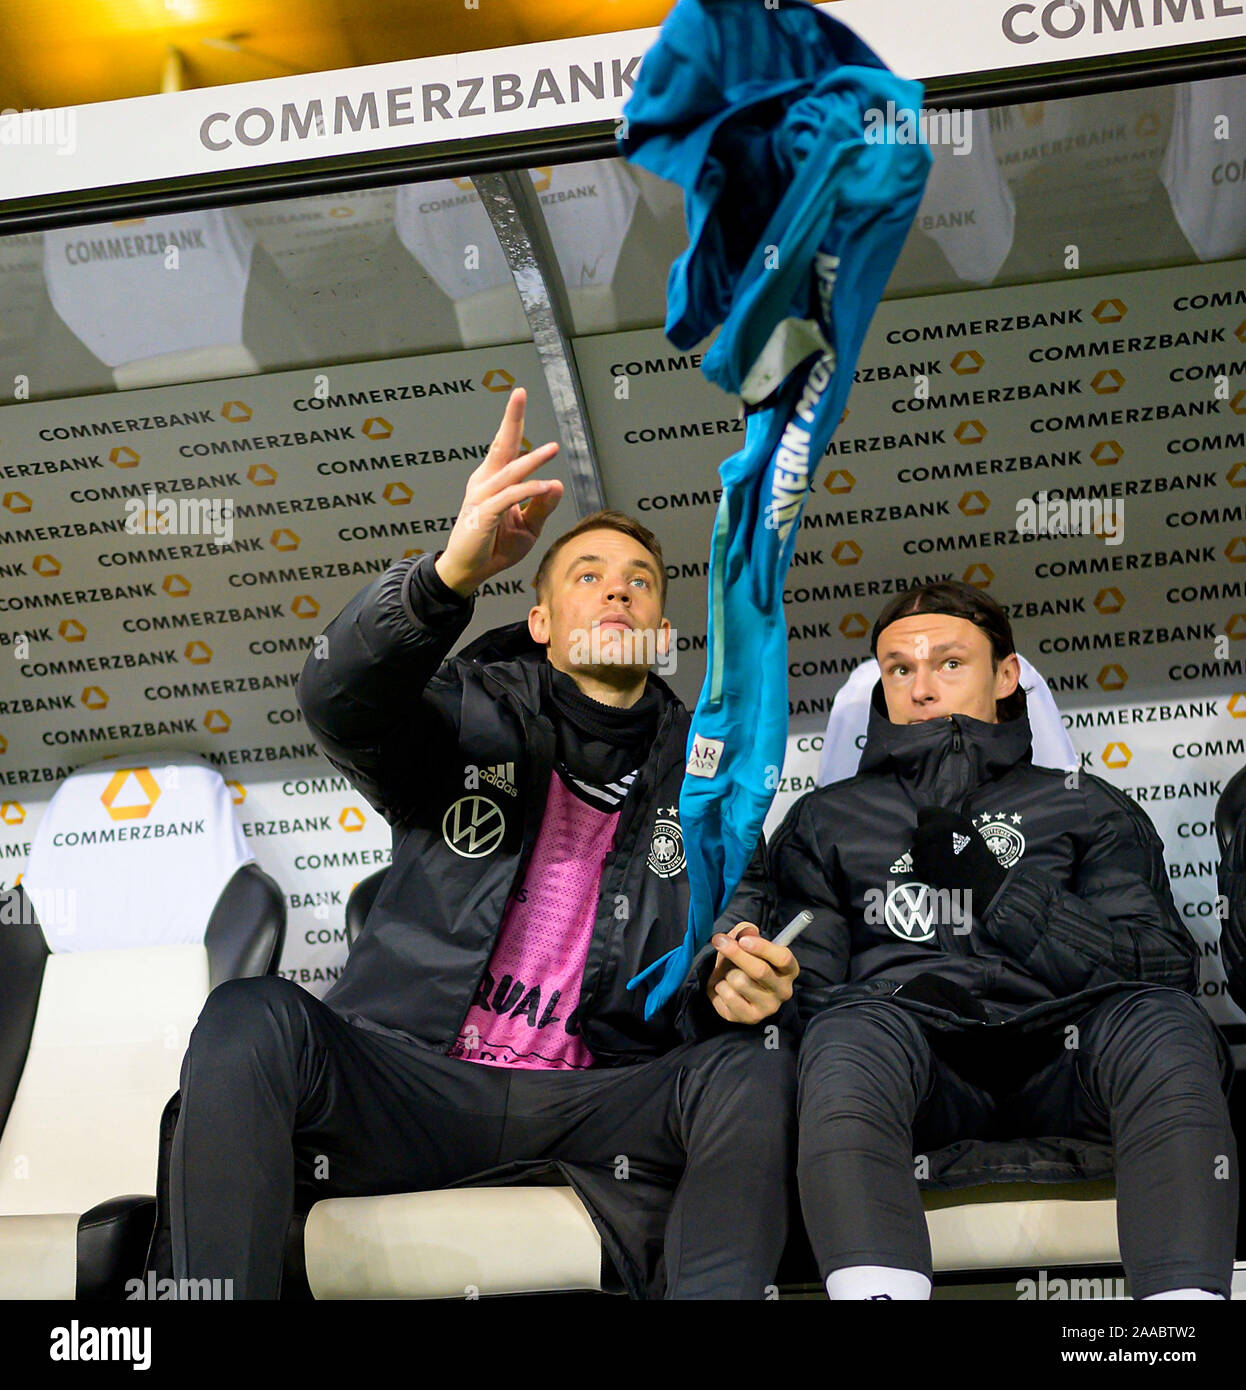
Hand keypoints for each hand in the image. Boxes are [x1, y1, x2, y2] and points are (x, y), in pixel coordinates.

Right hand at [434, 387, 563, 596]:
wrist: (469, 571)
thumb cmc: (494, 547)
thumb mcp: (528, 528)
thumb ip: (541, 506)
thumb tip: (557, 484)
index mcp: (494, 481)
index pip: (506, 446)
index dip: (513, 421)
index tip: (519, 394)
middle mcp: (485, 483)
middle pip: (501, 445)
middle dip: (511, 419)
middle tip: (520, 393)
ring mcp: (482, 498)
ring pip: (510, 472)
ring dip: (532, 460)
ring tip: (553, 448)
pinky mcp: (482, 515)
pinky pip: (509, 498)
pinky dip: (529, 491)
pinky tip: (546, 486)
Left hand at [706, 922, 798, 1023]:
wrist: (729, 985)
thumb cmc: (742, 960)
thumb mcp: (745, 940)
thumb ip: (746, 932)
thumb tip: (746, 932)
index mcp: (789, 970)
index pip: (783, 958)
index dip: (762, 948)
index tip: (743, 940)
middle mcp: (783, 991)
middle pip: (760, 971)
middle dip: (736, 953)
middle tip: (719, 941)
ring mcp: (768, 1007)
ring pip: (740, 982)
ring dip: (727, 973)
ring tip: (729, 973)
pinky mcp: (750, 1018)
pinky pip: (729, 997)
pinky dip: (720, 987)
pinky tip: (725, 987)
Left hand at [910, 806, 1006, 905]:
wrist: (985, 881)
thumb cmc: (978, 855)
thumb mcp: (971, 829)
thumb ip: (964, 814)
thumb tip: (969, 798)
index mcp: (953, 819)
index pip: (923, 812)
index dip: (926, 824)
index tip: (934, 834)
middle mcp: (943, 830)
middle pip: (916, 834)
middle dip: (922, 844)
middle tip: (934, 852)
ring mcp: (936, 848)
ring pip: (915, 851)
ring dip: (922, 859)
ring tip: (937, 864)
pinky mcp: (932, 866)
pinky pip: (917, 866)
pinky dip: (924, 871)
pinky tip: (936, 873)